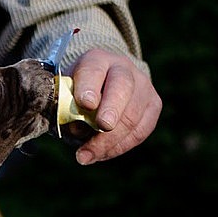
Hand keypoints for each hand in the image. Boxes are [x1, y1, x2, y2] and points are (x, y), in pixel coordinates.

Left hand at [67, 48, 161, 164]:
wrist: (100, 87)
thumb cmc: (74, 94)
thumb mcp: (64, 95)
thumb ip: (66, 108)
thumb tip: (77, 128)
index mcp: (96, 60)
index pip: (93, 70)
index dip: (90, 86)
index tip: (85, 103)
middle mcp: (123, 68)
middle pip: (122, 87)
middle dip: (112, 109)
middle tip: (103, 126)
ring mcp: (142, 86)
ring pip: (133, 114)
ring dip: (109, 140)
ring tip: (86, 156)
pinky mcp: (153, 105)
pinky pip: (141, 130)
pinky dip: (120, 146)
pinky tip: (101, 155)